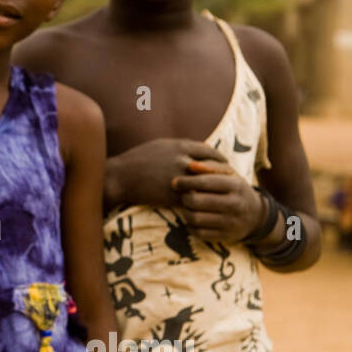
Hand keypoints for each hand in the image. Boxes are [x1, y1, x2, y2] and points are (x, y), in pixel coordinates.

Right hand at [108, 139, 229, 208]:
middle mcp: (183, 160)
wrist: (119, 177)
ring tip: (221, 195)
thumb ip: (179, 147)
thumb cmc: (137, 160)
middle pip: (213, 168)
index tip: (226, 164)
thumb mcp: (159, 146)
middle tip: (231, 180)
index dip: (220, 158)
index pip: (210, 151)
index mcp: (180, 146)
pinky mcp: (173, 196)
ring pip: (206, 185)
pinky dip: (202, 203)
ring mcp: (179, 179)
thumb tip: (194, 149)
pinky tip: (205, 206)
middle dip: (223, 175)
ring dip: (216, 191)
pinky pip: (194, 200)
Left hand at [171, 158, 265, 243]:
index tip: (175, 182)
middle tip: (183, 196)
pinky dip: (190, 226)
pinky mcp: (224, 236)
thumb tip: (191, 165)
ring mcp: (230, 223)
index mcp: (236, 185)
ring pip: (195, 218)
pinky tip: (192, 219)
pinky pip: (198, 233)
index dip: (186, 181)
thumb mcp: (229, 174)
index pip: (205, 182)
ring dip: (186, 212)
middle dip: (185, 198)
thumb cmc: (234, 189)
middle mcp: (235, 204)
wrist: (255, 216)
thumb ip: (210, 166)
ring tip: (187, 207)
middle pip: (197, 201)